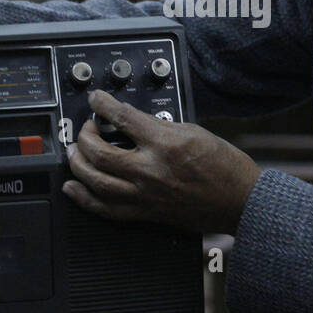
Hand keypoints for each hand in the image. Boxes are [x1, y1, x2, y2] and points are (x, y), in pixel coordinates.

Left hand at [63, 90, 262, 234]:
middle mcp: (150, 170)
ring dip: (78, 164)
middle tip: (85, 129)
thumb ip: (160, 127)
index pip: (122, 118)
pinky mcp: (146, 213)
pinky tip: (73, 188)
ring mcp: (145, 195)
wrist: (240, 201)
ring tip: (75, 153)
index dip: (103, 104)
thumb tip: (134, 122)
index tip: (96, 99)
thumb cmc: (225, 167)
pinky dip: (84, 199)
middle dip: (84, 137)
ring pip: (96, 181)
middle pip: (99, 152)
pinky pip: (106, 209)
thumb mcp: (194, 131)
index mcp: (165, 143)